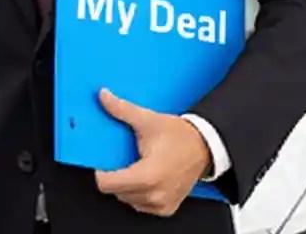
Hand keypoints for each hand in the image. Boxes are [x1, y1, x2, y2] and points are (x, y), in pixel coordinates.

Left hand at [93, 89, 211, 217]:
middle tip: (120, 160)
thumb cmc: (181, 136)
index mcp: (149, 175)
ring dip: (125, 185)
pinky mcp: (166, 208)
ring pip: (127, 199)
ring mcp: (162, 204)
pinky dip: (137, 194)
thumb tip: (104, 97)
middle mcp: (156, 194)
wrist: (205, 147)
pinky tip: (143, 178)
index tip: (102, 162)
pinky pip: (140, 205)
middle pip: (116, 191)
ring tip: (134, 167)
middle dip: (113, 176)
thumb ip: (123, 109)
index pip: (108, 184)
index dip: (100, 172)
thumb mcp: (149, 120)